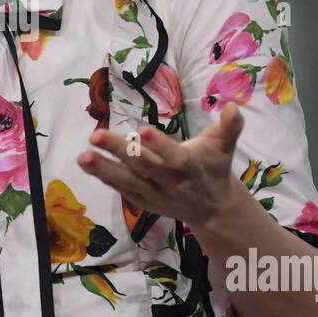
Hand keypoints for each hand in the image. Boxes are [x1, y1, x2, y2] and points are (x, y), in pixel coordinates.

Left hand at [76, 101, 245, 231]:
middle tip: (95, 135)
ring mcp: (155, 194)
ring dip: (104, 169)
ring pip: (128, 181)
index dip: (160, 146)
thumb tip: (234, 107)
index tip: (142, 130)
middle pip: (143, 167)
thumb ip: (229, 128)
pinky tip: (87, 164)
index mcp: (191, 167)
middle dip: (120, 152)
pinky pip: (123, 190)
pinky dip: (106, 178)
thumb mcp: (225, 147)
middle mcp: (171, 182)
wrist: (214, 209)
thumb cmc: (215, 168)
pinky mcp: (144, 201)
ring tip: (83, 156)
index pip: (174, 157)